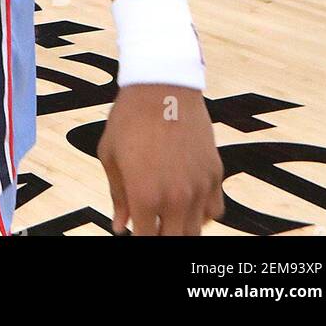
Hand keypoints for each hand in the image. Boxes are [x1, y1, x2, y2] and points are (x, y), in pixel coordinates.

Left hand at [97, 84, 222, 235]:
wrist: (162, 86)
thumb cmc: (128, 119)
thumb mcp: (110, 155)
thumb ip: (117, 196)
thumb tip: (120, 226)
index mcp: (144, 195)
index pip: (146, 238)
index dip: (139, 238)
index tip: (135, 233)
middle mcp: (175, 198)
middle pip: (174, 240)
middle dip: (160, 236)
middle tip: (151, 226)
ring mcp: (199, 188)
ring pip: (195, 230)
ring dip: (180, 228)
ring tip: (166, 217)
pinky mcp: (216, 175)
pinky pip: (214, 211)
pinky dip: (201, 214)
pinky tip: (187, 203)